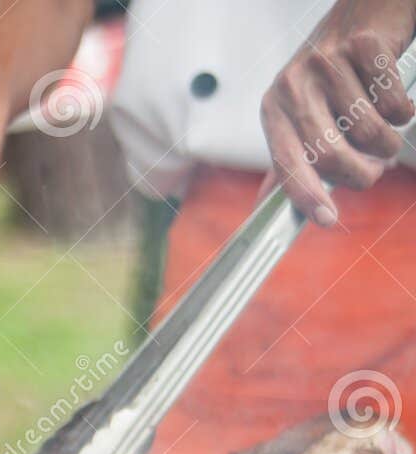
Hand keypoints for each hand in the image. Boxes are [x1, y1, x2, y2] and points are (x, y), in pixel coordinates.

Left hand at [260, 0, 415, 225]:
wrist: (363, 13)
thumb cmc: (331, 74)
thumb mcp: (300, 113)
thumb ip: (288, 158)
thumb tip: (264, 207)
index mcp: (274, 108)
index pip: (284, 162)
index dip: (305, 195)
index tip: (327, 219)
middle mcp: (294, 86)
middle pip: (329, 154)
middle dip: (361, 172)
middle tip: (375, 168)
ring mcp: (327, 63)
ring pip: (369, 130)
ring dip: (388, 141)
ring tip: (386, 131)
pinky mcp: (363, 46)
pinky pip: (394, 101)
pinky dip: (403, 109)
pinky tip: (394, 98)